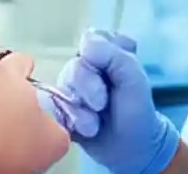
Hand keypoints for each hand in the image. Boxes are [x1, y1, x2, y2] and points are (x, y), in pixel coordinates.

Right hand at [56, 30, 179, 173]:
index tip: (114, 74)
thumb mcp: (134, 79)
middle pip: (74, 67)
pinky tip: (81, 129)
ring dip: (79, 110)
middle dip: (89, 89)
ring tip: (94, 124)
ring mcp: (72, 86)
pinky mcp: (61, 107)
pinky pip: (51, 107)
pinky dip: (67, 120)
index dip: (100, 58)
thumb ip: (114, 56)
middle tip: (102, 105)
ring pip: (62, 88)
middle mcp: (86, 65)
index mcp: (107, 51)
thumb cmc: (136, 110)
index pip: (92, 40)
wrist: (129, 149)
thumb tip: (86, 38)